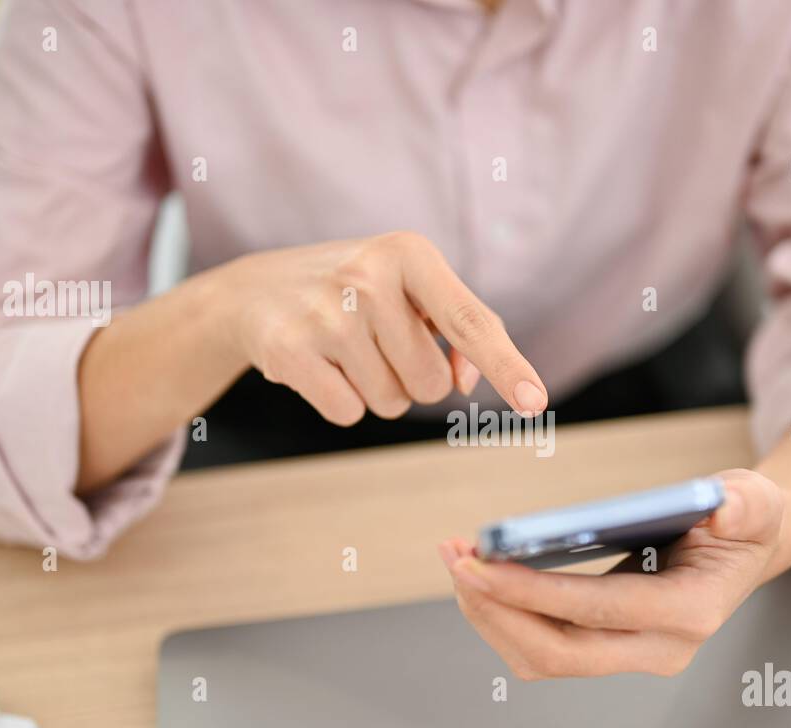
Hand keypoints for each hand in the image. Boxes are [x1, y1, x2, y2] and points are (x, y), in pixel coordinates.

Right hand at [215, 231, 546, 423]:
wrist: (254, 292)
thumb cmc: (354, 293)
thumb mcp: (409, 289)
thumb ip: (459, 327)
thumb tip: (466, 382)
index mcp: (409, 253)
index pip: (470, 322)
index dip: (507, 367)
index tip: (536, 404)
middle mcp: (368, 277)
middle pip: (431, 384)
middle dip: (411, 378)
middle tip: (376, 344)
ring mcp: (326, 314)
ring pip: (390, 403)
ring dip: (374, 390)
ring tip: (344, 350)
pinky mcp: (289, 349)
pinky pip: (347, 412)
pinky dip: (339, 400)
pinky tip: (318, 364)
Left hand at [438, 469, 786, 678]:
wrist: (742, 550)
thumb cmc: (741, 522)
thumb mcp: (752, 503)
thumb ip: (744, 506)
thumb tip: (724, 507)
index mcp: (690, 613)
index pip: (596, 612)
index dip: (532, 592)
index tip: (479, 563)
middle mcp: (658, 650)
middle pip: (556, 652)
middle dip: (495, 608)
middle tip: (455, 558)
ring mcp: (629, 657)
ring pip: (539, 658)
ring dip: (488, 613)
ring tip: (457, 558)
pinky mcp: (604, 651)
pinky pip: (539, 648)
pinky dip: (501, 614)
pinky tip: (479, 573)